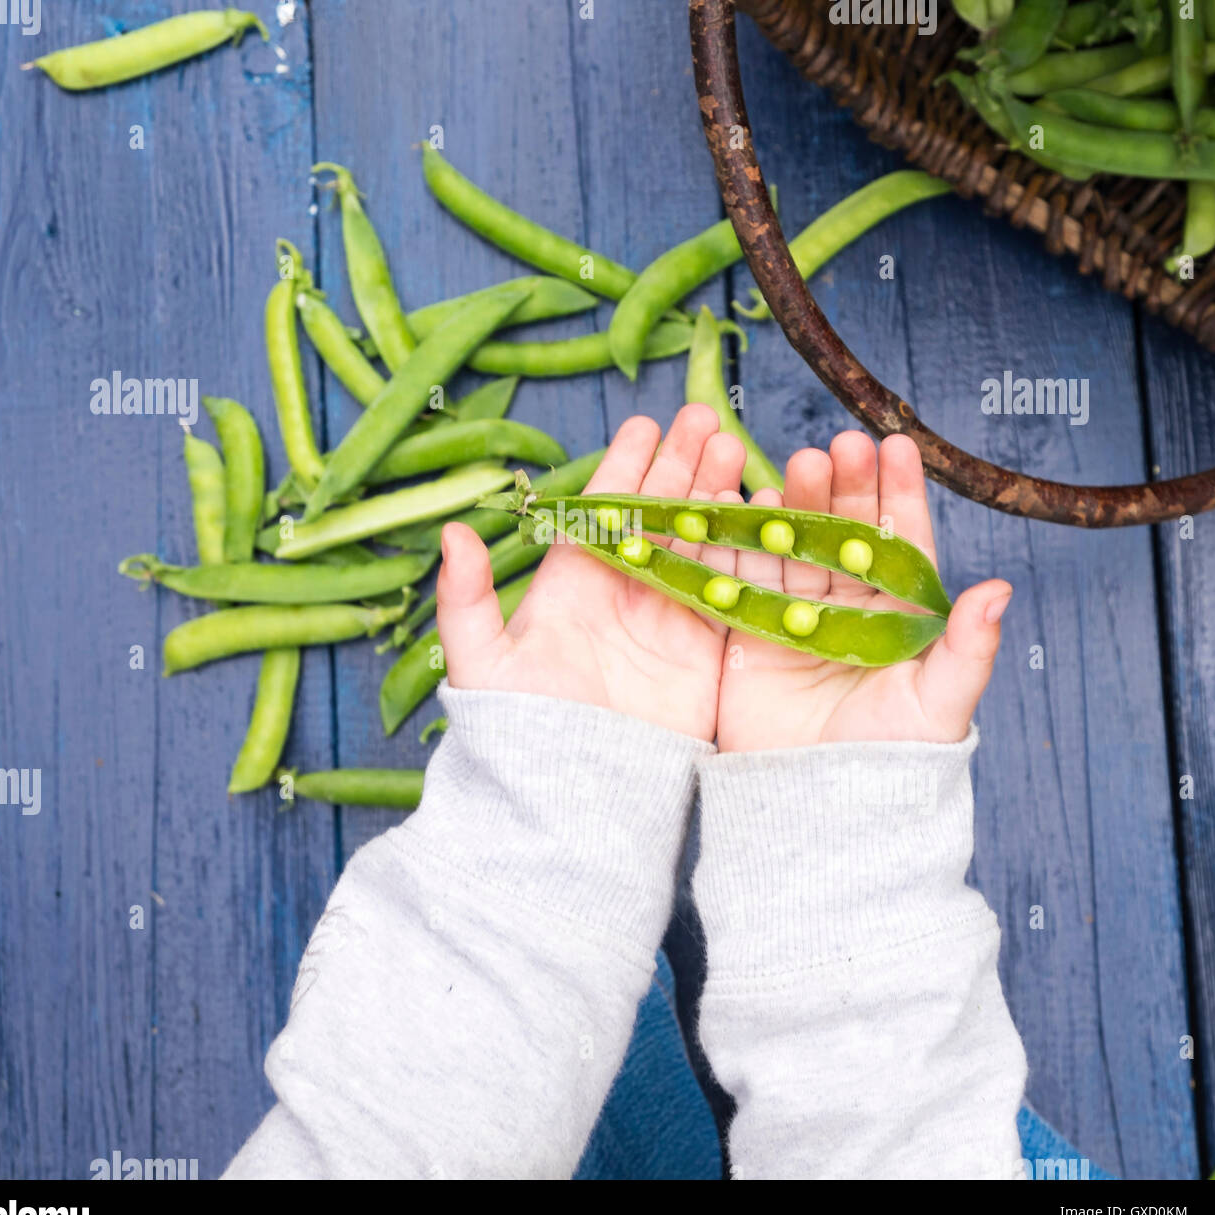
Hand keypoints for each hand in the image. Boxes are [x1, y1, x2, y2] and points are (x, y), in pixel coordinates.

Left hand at [435, 404, 743, 740]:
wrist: (571, 797)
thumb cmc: (519, 729)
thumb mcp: (482, 663)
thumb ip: (467, 599)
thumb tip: (450, 532)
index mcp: (573, 582)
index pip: (604, 508)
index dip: (626, 465)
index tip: (647, 424)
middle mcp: (625, 591)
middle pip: (659, 513)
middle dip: (683, 463)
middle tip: (707, 416)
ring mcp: (669, 618)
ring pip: (699, 541)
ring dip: (718, 495)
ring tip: (738, 449)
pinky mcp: (706, 652)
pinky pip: (732, 590)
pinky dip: (748, 553)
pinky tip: (765, 515)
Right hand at [715, 430, 1009, 751]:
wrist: (820, 811)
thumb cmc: (892, 760)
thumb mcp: (939, 705)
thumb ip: (967, 648)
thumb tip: (1001, 589)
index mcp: (897, 614)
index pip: (900, 540)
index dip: (898, 493)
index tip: (896, 446)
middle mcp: (846, 606)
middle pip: (844, 531)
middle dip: (844, 486)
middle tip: (838, 446)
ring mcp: (793, 614)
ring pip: (794, 544)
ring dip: (796, 503)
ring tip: (798, 465)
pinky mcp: (746, 634)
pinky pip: (742, 578)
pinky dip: (740, 542)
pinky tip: (744, 504)